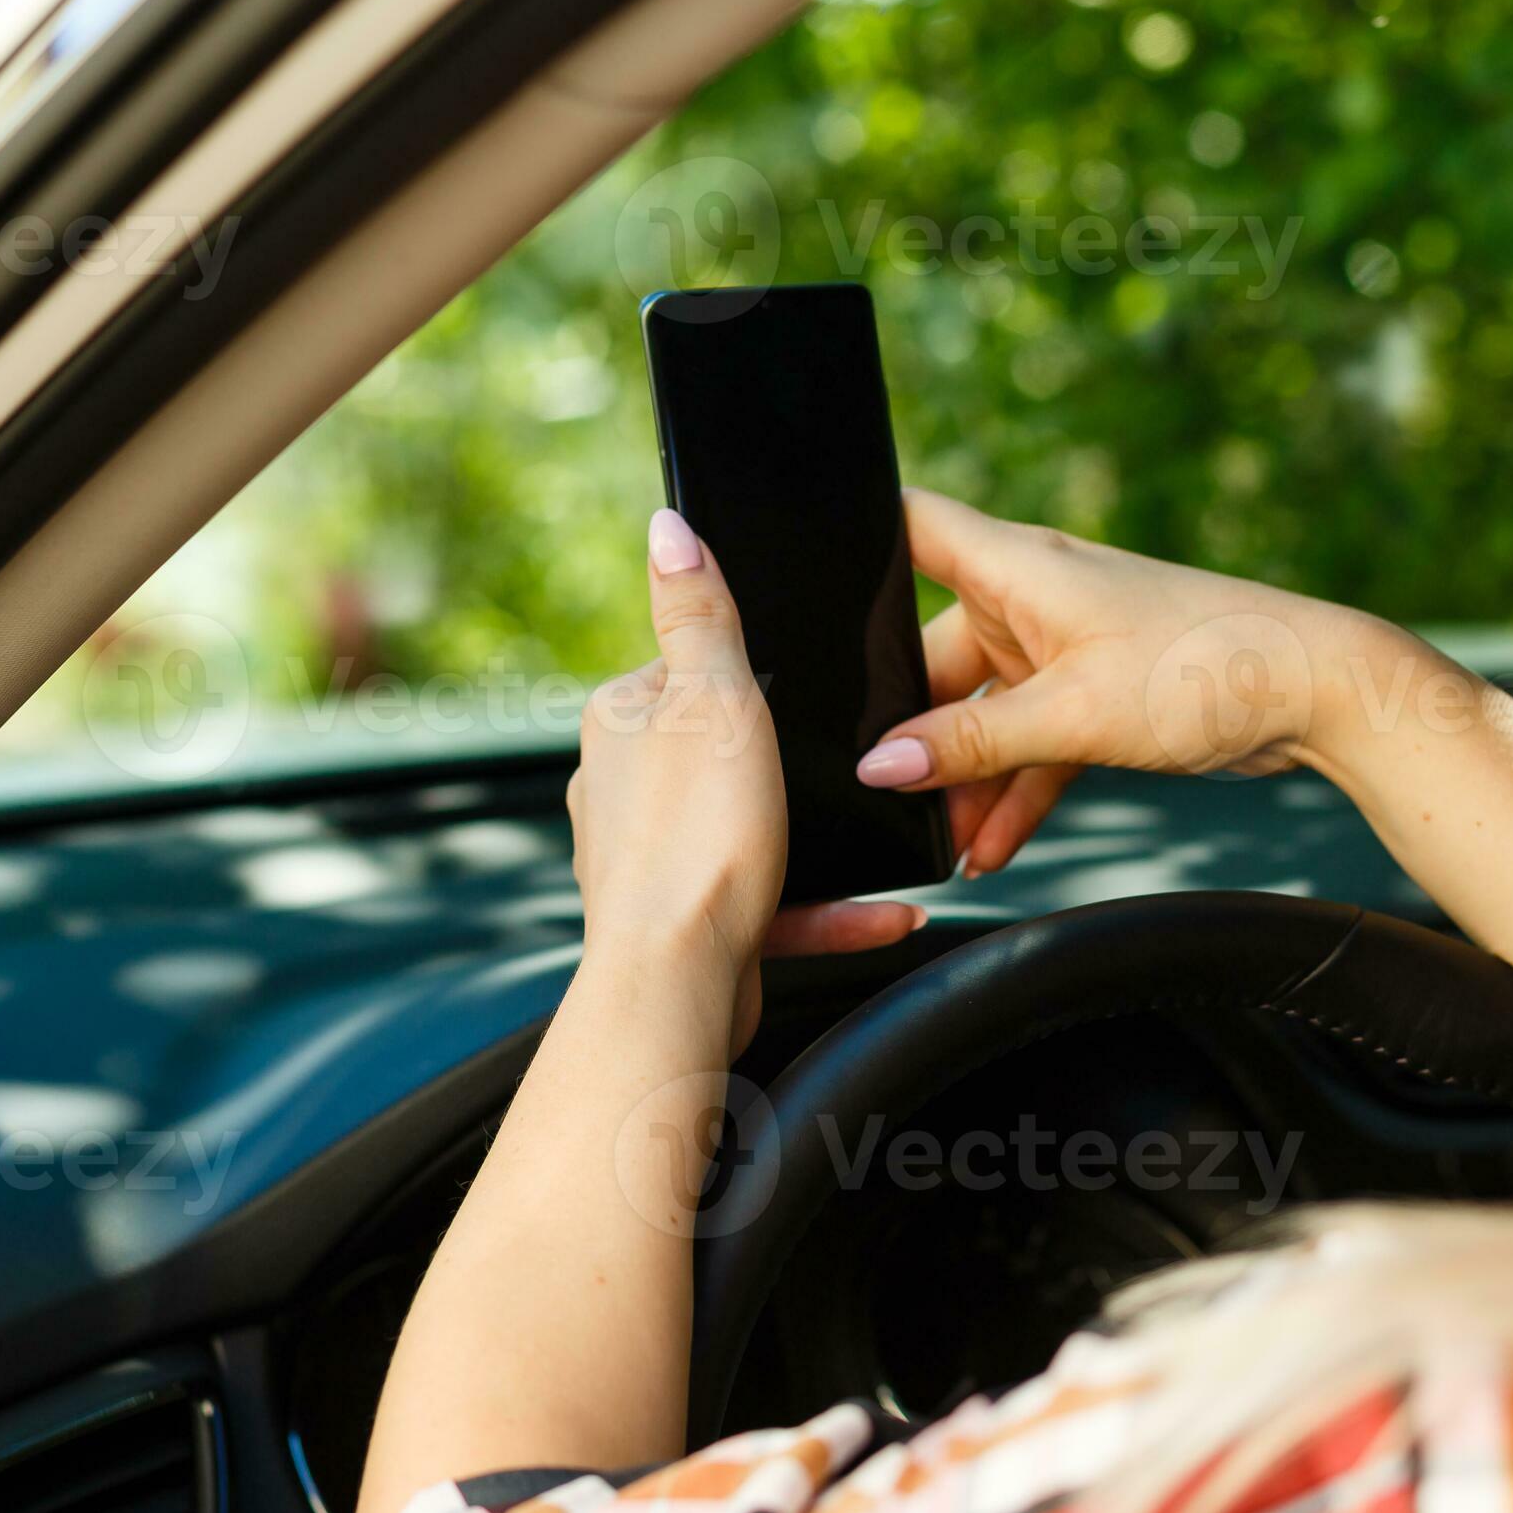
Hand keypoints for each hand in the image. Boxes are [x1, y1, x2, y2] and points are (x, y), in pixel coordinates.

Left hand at [569, 510, 924, 1051]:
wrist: (680, 982)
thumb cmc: (694, 841)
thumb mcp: (715, 699)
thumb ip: (699, 615)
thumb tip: (669, 529)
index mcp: (621, 723)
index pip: (690, 669)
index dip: (755, 675)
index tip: (808, 690)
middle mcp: (623, 790)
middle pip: (727, 750)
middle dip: (794, 763)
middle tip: (857, 762)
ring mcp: (656, 862)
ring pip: (757, 834)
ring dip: (826, 841)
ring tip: (889, 837)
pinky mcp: (694, 925)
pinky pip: (778, 905)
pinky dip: (836, 910)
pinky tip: (891, 912)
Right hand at [854, 489, 1337, 873]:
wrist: (1320, 695)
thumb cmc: (1206, 666)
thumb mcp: (1073, 715)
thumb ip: (971, 744)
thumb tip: (882, 765)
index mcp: (1017, 568)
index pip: (908, 530)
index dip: (850, 550)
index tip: (800, 602)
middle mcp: (1032, 599)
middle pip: (933, 655)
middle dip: (911, 729)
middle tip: (879, 794)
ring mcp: (1065, 649)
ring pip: (984, 715)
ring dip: (964, 778)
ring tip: (939, 846)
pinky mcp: (1097, 695)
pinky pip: (1032, 746)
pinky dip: (1013, 792)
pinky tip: (989, 849)